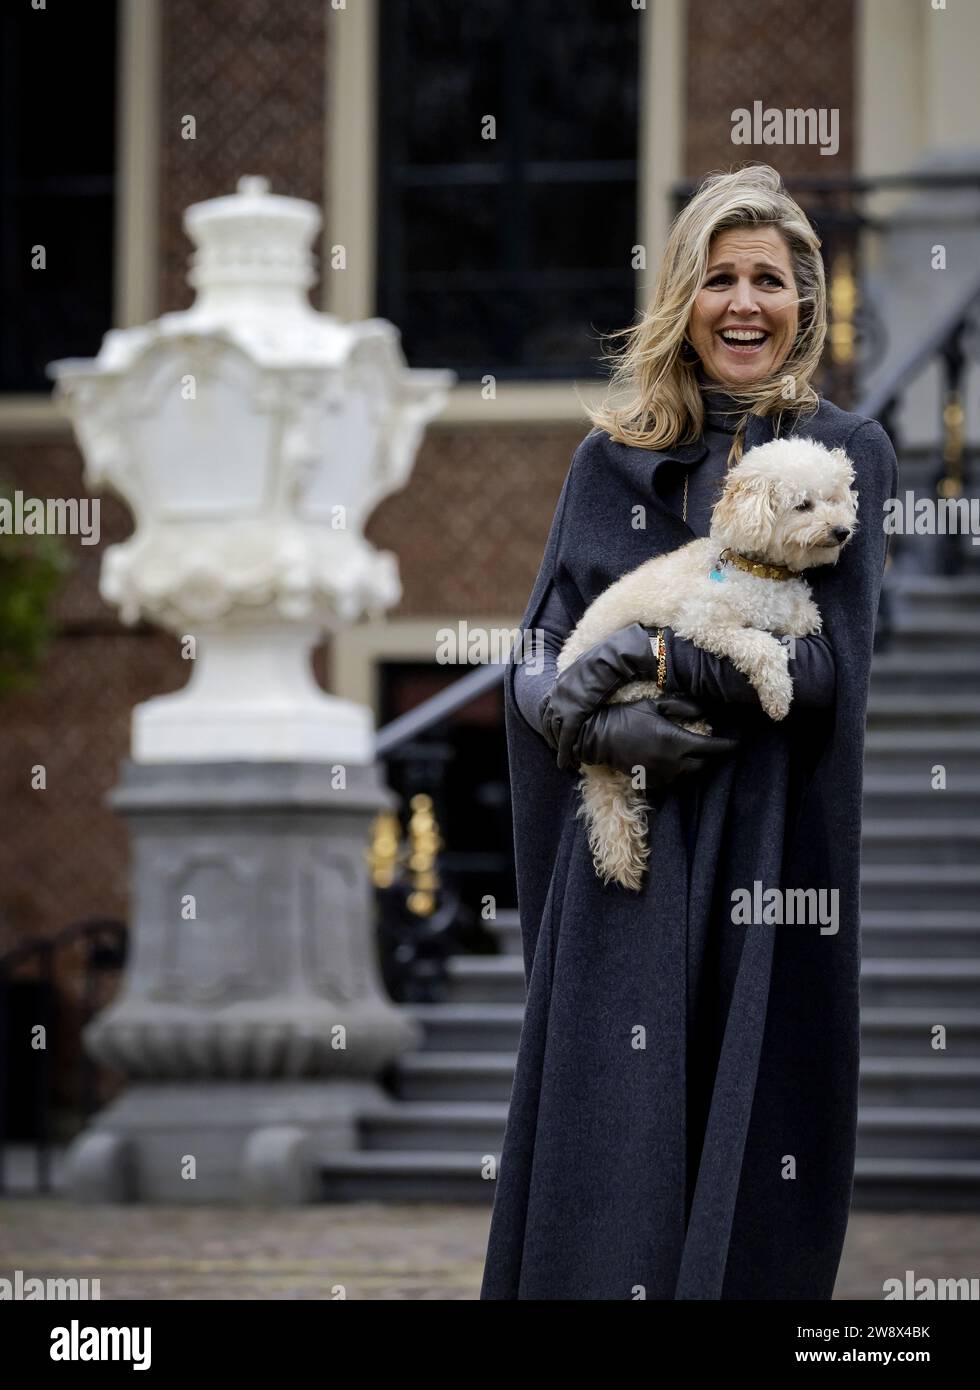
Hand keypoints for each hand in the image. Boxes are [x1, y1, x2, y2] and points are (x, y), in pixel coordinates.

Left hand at [539, 622, 662, 768]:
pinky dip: (565, 752)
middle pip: (547, 721)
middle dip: (551, 738)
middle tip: (557, 751)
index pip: (545, 706)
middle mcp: (557, 693)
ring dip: (558, 749)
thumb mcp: (590, 669)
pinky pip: (566, 737)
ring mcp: (563, 703)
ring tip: (565, 761)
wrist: (610, 658)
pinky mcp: (573, 713)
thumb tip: (594, 681)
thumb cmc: (607, 660)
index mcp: (561, 682)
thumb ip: (586, 678)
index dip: (547, 721)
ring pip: (554, 732)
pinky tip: (567, 763)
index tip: (552, 732)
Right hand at [571, 697, 739, 787]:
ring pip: (689, 774)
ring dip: (693, 763)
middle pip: (703, 764)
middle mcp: (672, 762)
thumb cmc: (626, 716)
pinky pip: (673, 779)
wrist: (598, 738)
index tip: (737, 743)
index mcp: (675, 740)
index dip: (727, 746)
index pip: (711, 748)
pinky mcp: (652, 782)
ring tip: (691, 751)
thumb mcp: (654, 705)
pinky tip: (672, 759)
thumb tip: (704, 712)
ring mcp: (661, 774)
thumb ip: (681, 707)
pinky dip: (678, 771)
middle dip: (709, 755)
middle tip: (710, 745)